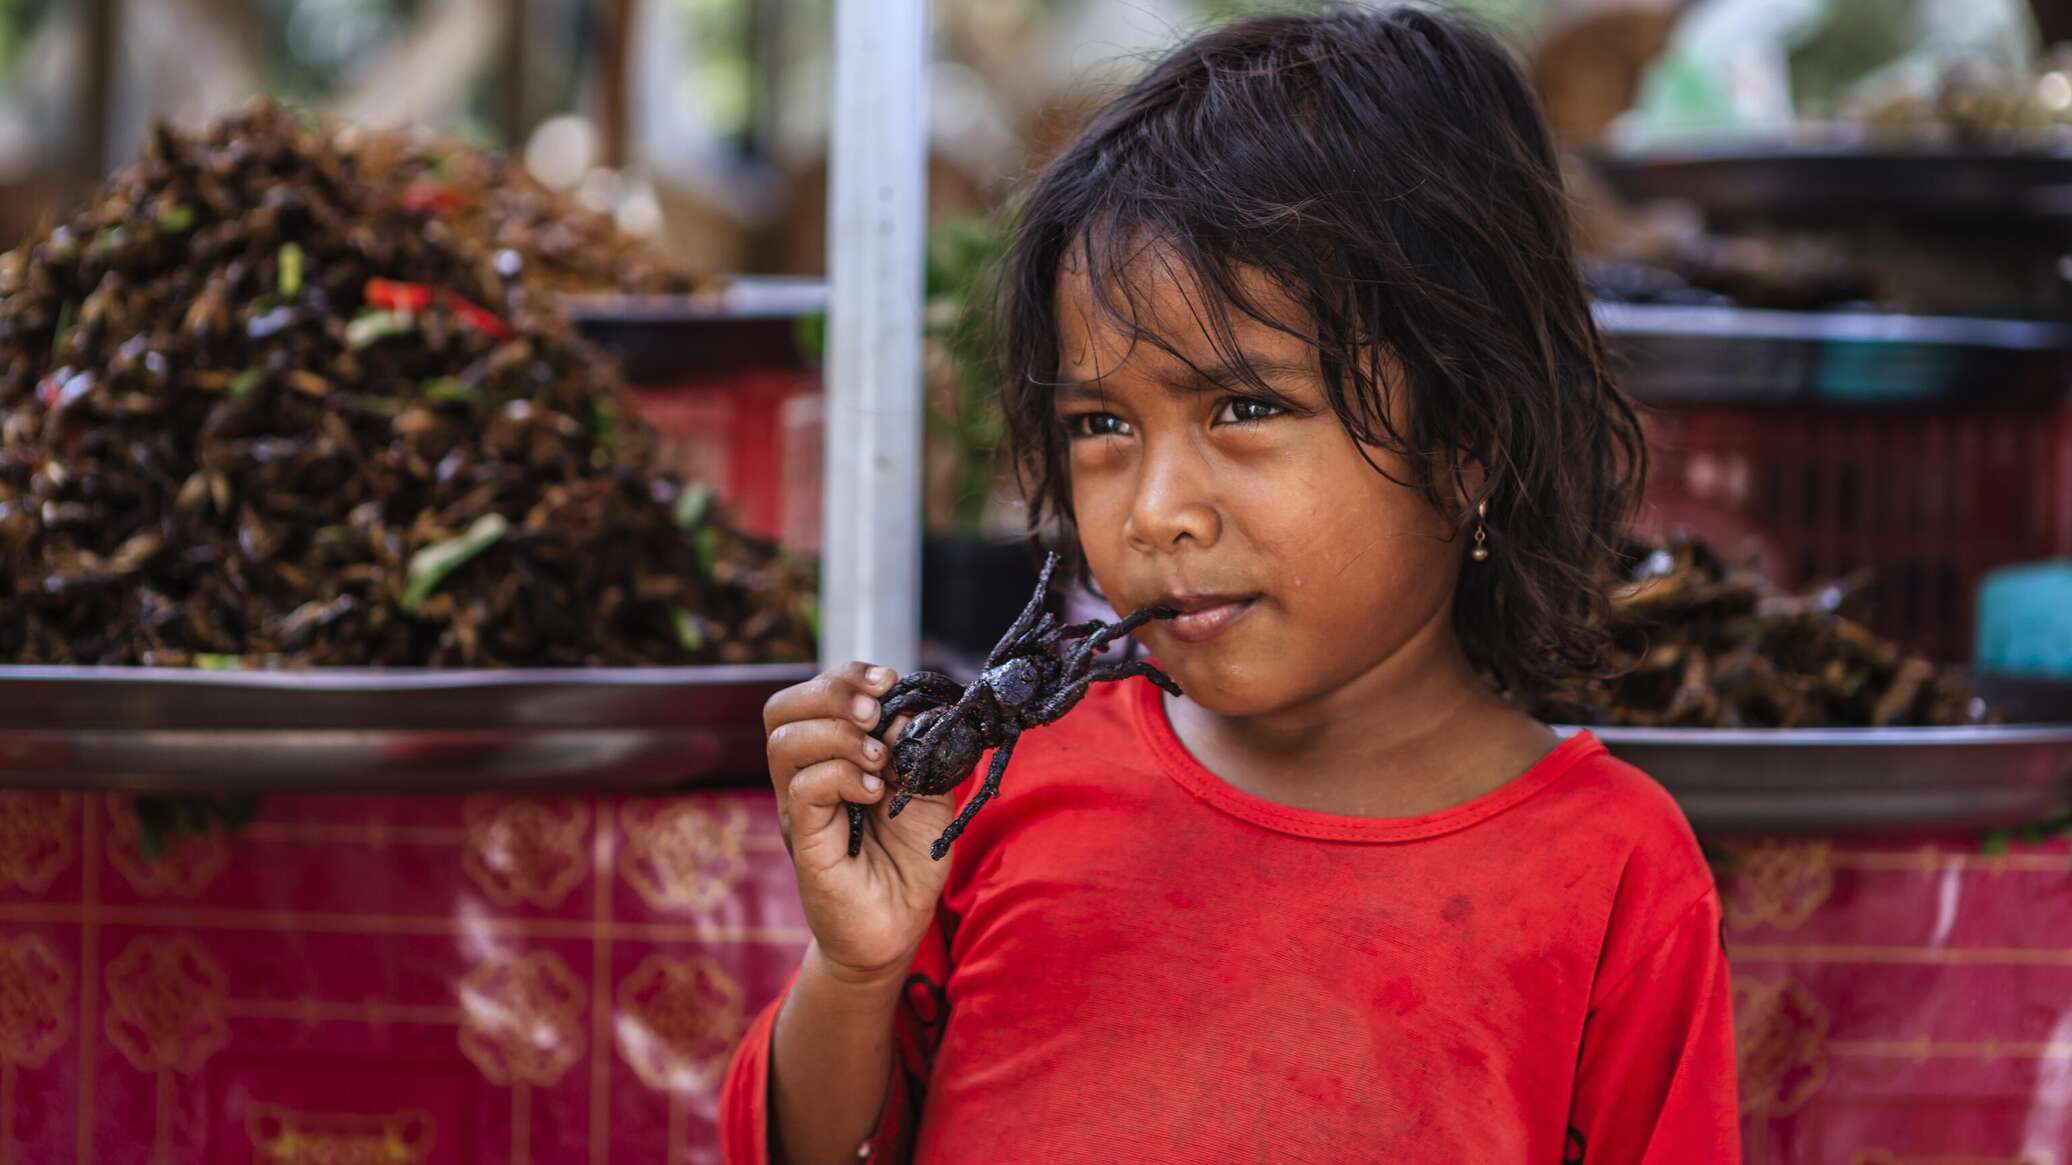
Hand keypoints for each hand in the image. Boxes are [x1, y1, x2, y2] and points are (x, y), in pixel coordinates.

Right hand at [764, 662, 957, 984]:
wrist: (898, 925)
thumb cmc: (909, 861)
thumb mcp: (928, 792)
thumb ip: (920, 749)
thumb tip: (909, 709)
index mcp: (829, 757)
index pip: (810, 696)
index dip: (844, 676)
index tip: (886, 679)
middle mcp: (804, 777)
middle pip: (781, 710)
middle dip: (830, 692)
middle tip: (873, 710)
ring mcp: (800, 809)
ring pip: (785, 743)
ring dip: (839, 736)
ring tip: (880, 759)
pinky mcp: (805, 840)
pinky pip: (803, 789)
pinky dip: (841, 776)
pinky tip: (875, 792)